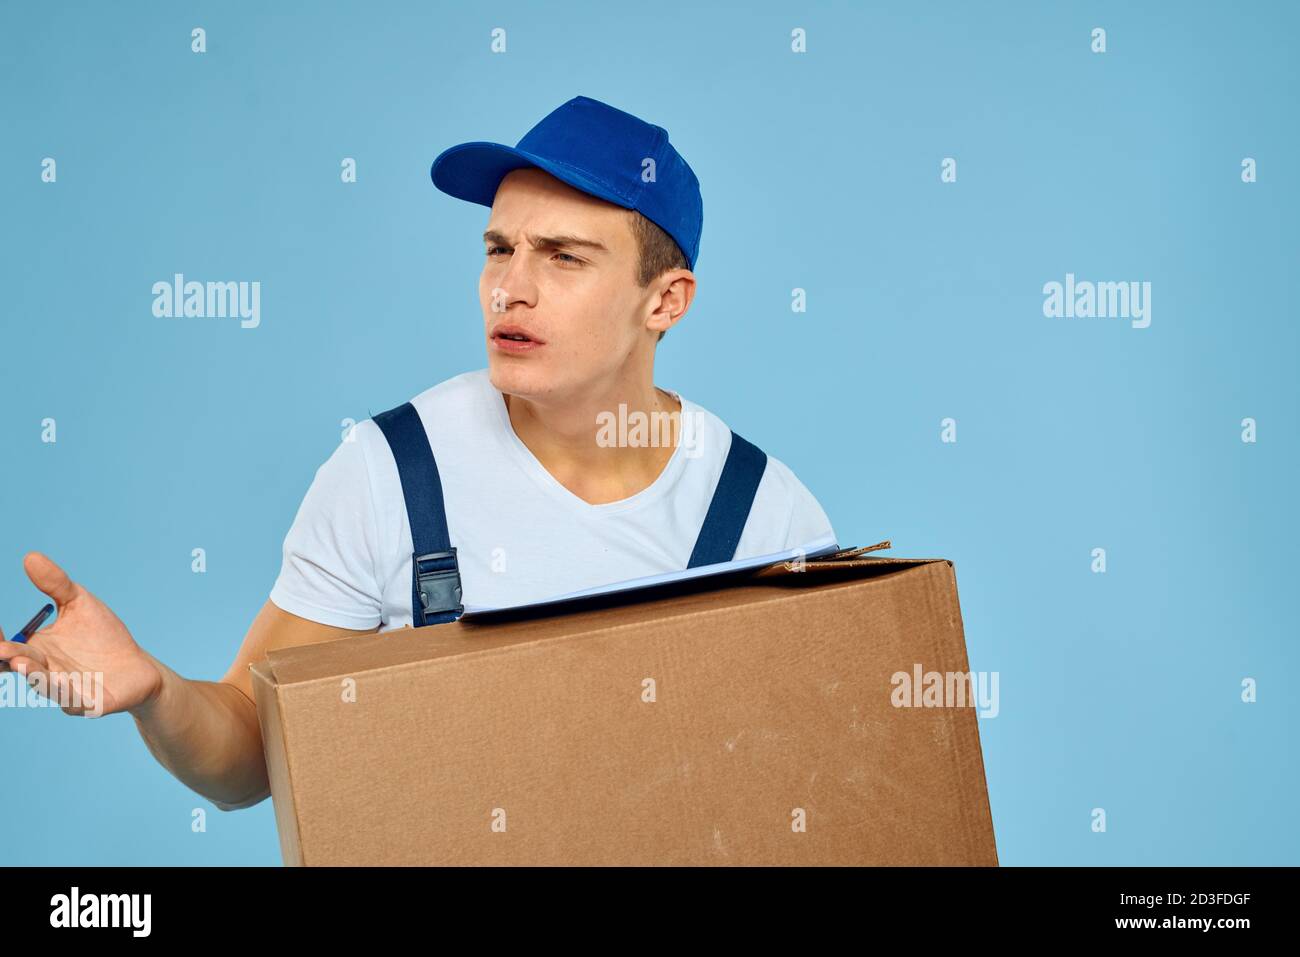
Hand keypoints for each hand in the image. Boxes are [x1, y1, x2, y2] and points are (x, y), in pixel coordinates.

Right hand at [1, 552, 163, 717]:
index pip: (7, 649)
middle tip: (2, 649)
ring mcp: (66, 692)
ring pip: (45, 686)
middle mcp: (45, 674)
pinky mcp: (91, 704)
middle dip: (10, 659)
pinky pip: (76, 701)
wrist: (139, 666)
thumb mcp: (80, 603)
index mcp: (37, 651)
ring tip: (23, 662)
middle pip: (21, 668)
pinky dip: (67, 692)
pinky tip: (62, 681)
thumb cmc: (104, 636)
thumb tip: (30, 556)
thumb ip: (56, 584)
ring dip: (34, 675)